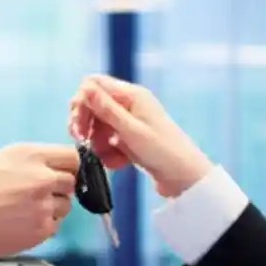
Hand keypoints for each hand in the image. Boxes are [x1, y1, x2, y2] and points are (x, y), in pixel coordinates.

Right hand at [0, 143, 78, 260]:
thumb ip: (29, 162)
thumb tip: (49, 168)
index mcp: (29, 155)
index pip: (72, 157)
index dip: (68, 166)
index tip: (62, 172)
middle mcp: (42, 178)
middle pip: (70, 182)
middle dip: (57, 188)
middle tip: (36, 195)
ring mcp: (44, 205)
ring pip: (65, 206)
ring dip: (51, 208)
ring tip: (23, 211)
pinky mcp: (41, 230)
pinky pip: (54, 226)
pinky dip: (42, 226)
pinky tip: (19, 223)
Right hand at [67, 75, 211, 197]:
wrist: (186, 180)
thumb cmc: (164, 152)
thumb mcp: (131, 131)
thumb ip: (106, 109)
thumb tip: (84, 87)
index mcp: (132, 96)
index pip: (94, 85)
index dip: (81, 102)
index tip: (78, 125)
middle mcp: (130, 105)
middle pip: (93, 105)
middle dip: (84, 124)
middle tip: (82, 142)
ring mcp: (130, 123)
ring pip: (98, 126)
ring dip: (96, 142)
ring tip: (105, 158)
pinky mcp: (130, 140)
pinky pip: (108, 141)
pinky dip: (108, 153)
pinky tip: (118, 163)